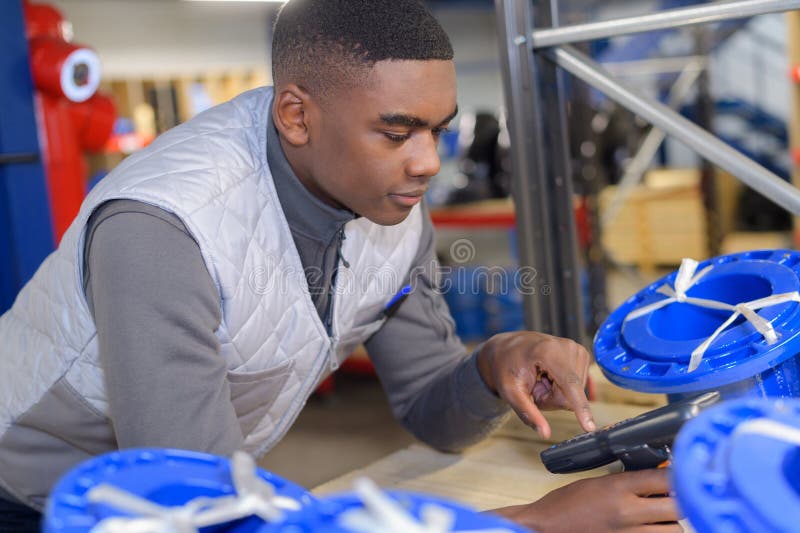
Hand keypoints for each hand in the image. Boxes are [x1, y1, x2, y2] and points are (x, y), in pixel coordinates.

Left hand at [477, 331, 593, 437]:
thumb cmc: (506, 366)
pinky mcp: (581, 354)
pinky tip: (549, 376)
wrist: (509, 347)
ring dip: (556, 393)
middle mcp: (567, 347)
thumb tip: (545, 434)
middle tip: (535, 387)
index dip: (580, 407)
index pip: (569, 384)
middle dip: (551, 399)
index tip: (590, 427)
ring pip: (575, 393)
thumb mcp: (510, 391)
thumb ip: (527, 412)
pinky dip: (562, 387)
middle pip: (570, 395)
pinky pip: (578, 387)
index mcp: (547, 351)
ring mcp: (576, 349)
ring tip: (541, 379)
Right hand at [490, 469, 681, 532]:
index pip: (664, 478)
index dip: (678, 474)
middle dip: (680, 499)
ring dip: (671, 522)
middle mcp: (628, 512)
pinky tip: (649, 528)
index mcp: (617, 488)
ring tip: (659, 516)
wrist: (546, 529)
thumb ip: (629, 481)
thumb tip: (658, 474)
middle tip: (673, 495)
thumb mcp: (597, 483)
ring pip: (674, 530)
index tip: (681, 472)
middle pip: (677, 506)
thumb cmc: (567, 504)